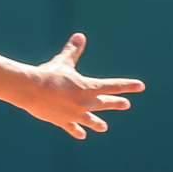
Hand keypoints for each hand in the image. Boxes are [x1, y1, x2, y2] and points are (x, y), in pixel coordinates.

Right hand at [19, 33, 144, 138]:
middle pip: (106, 103)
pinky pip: (73, 127)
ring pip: (91, 120)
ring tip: (104, 127)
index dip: (128, 85)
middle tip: (126, 104)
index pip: (114, 86)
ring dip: (98, 123)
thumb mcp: (63, 62)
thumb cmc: (48, 74)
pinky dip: (77, 131)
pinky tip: (81, 135)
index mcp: (88, 87)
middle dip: (117, 103)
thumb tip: (80, 36)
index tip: (140, 86)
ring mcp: (75, 114)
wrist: (32, 90)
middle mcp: (85, 102)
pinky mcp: (63, 121)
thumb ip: (73, 51)